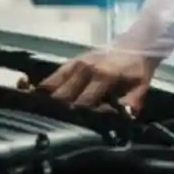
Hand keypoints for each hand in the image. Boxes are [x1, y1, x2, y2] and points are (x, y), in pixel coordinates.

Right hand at [35, 47, 160, 113]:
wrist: (136, 45)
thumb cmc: (137, 70)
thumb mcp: (141, 87)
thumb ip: (132, 104)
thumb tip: (122, 118)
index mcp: (103, 76)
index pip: (84, 102)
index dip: (78, 117)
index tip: (71, 128)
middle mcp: (85, 69)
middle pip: (63, 96)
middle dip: (57, 111)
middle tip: (49, 124)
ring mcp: (76, 64)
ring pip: (52, 85)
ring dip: (45, 100)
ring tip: (36, 114)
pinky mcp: (71, 62)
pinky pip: (52, 76)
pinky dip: (43, 87)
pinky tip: (32, 95)